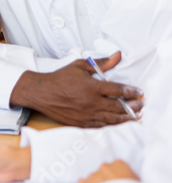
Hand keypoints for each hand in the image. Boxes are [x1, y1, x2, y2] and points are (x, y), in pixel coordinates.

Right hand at [11, 52, 143, 126]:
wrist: (41, 93)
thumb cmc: (59, 79)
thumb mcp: (79, 66)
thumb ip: (100, 63)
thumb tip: (117, 56)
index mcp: (92, 87)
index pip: (119, 90)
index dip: (132, 92)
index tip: (140, 93)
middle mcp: (91, 102)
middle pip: (120, 106)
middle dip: (134, 106)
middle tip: (141, 104)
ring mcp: (87, 114)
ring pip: (113, 119)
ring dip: (127, 117)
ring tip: (136, 115)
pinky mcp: (82, 123)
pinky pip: (103, 125)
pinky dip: (113, 124)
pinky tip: (119, 122)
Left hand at [78, 160, 138, 182]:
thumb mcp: (138, 182)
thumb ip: (130, 176)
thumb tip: (129, 180)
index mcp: (119, 163)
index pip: (116, 165)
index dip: (116, 174)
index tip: (118, 180)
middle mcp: (105, 166)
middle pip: (104, 170)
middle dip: (106, 178)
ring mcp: (94, 174)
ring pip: (93, 177)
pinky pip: (82, 182)